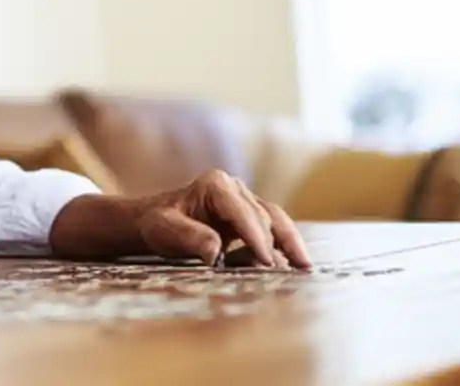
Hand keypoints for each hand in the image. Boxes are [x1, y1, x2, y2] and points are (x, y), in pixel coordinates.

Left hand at [136, 170, 311, 268]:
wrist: (155, 222)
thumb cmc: (159, 223)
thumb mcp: (165, 229)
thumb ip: (189, 237)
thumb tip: (216, 252)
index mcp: (215, 185)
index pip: (242, 212)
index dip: (256, 237)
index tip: (266, 261)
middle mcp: (235, 188)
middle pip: (262, 217)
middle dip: (274, 245)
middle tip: (287, 274)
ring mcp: (246, 201)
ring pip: (276, 222)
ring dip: (291, 245)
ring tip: (305, 269)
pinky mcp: (252, 217)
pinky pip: (274, 230)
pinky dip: (286, 247)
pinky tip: (297, 266)